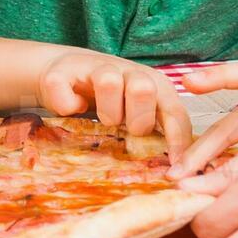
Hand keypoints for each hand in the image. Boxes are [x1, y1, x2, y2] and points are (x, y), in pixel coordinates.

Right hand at [36, 50, 192, 156]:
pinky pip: (67, 100)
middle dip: (137, 120)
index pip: (174, 112)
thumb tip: (175, 169)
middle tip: (124, 127)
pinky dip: (68, 109)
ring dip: (106, 112)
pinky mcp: (61, 72)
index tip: (172, 168)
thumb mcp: (140, 114)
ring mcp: (95, 67)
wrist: (65, 71)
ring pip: (108, 83)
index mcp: (154, 84)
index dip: (177, 141)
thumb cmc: (112, 100)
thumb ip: (157, 132)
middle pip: (144, 89)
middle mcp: (129, 71)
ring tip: (101, 118)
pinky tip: (73, 108)